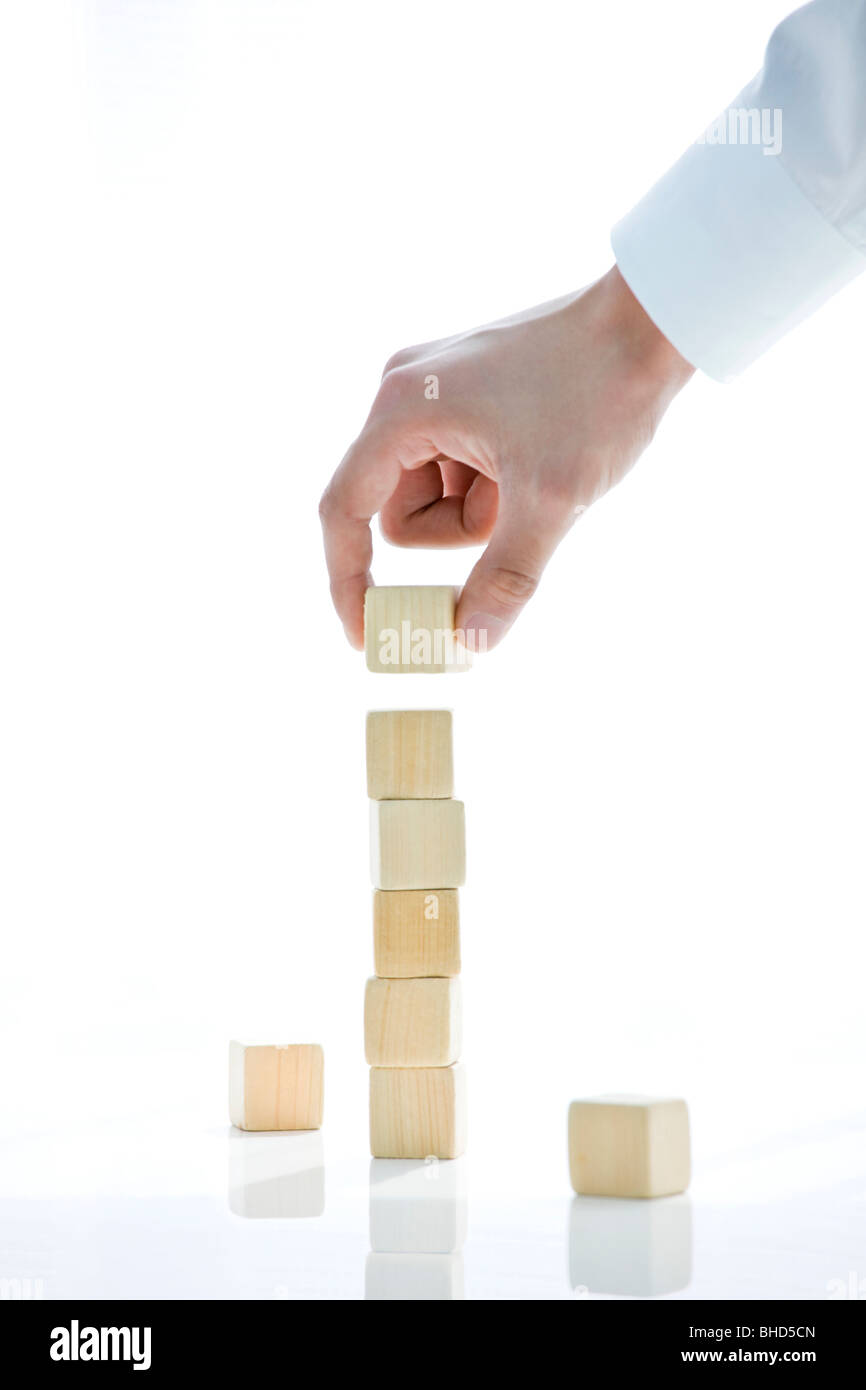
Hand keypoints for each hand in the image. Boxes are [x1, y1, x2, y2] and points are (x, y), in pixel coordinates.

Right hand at [319, 265, 693, 650]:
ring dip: (485, 510)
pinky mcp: (467, 396)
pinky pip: (461, 471)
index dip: (347, 581)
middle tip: (521, 508)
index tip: (366, 637)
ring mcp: (436, 393)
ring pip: (436, 499)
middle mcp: (405, 395)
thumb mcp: (553, 499)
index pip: (344, 512)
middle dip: (462, 531)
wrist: (653, 324)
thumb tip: (471, 646)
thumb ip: (506, 577)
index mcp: (403, 409)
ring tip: (540, 474)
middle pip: (402, 514)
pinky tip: (543, 457)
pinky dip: (498, 484)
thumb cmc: (600, 394)